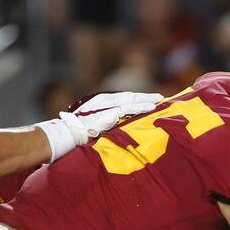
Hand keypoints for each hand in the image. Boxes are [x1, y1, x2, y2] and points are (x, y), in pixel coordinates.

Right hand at [40, 91, 163, 161]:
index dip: (134, 99)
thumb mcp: (90, 126)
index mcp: (100, 102)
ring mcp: (109, 104)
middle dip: (144, 96)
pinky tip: (153, 107)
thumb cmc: (75, 132)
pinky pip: (131, 108)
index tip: (145, 100)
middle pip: (129, 96)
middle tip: (158, 97)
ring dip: (147, 99)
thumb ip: (100, 124)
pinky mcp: (112, 111)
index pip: (121, 99)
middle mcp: (105, 99)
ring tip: (160, 99)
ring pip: (133, 100)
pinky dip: (143, 107)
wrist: (69, 132)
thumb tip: (104, 130)